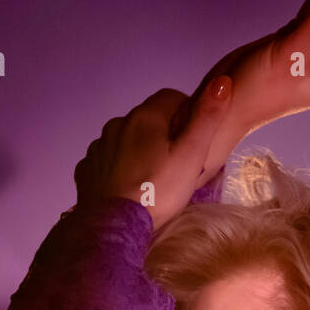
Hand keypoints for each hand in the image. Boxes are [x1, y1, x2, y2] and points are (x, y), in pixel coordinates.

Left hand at [74, 80, 232, 230]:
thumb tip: (222, 81)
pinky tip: (129, 188)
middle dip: (163, 133)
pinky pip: (107, 160)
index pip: (171, 97)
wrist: (115, 229)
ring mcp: (98, 148)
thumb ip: (207, 117)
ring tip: (152, 179)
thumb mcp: (192, 155)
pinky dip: (119, 167)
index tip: (195, 138)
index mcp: (144, 117)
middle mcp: (116, 124)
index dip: (187, 112)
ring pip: (126, 139)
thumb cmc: (158, 192)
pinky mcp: (87, 171)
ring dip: (139, 150)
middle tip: (177, 164)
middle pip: (147, 119)